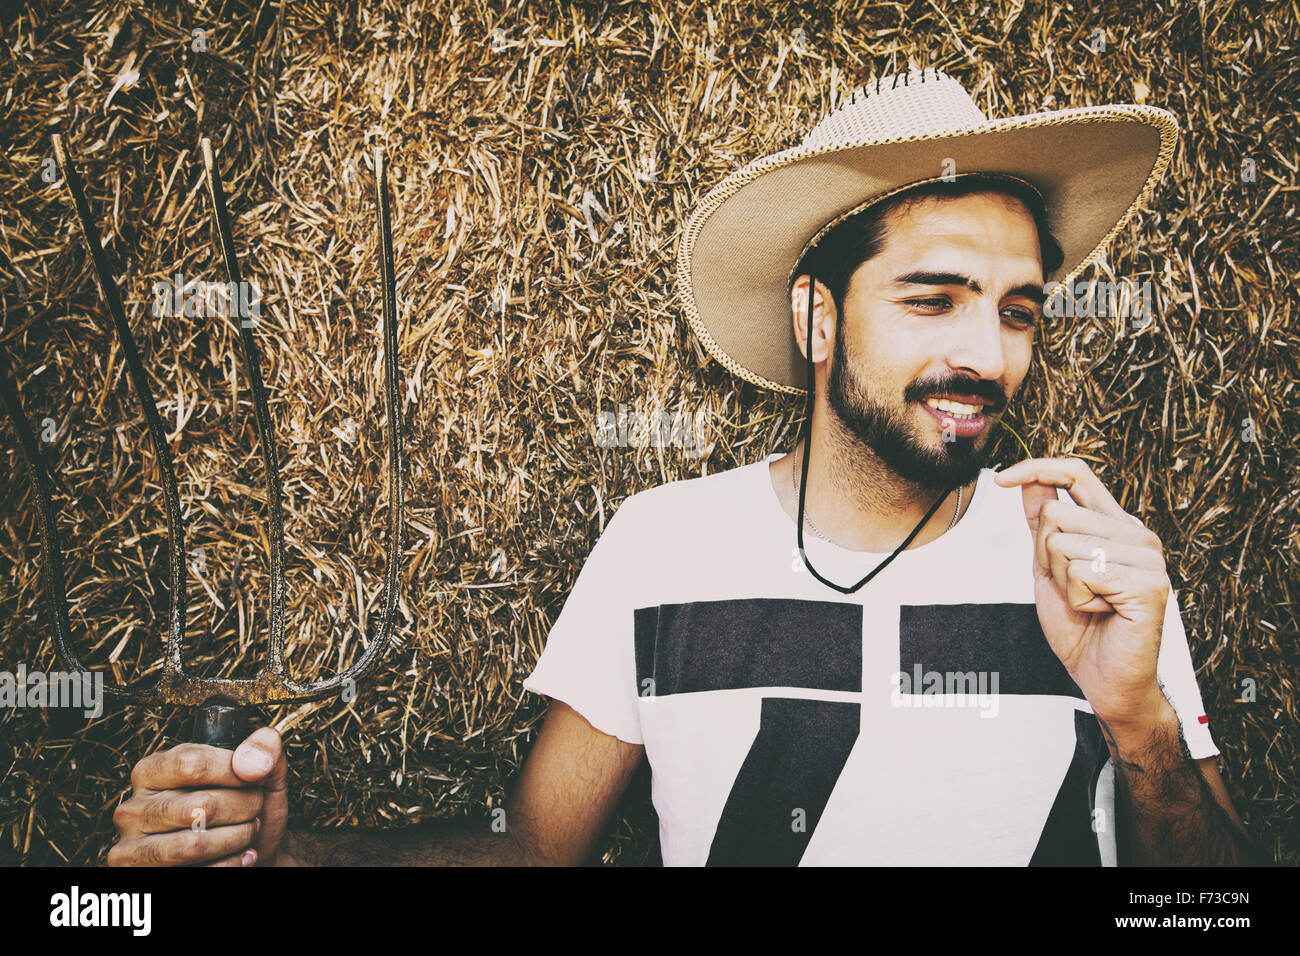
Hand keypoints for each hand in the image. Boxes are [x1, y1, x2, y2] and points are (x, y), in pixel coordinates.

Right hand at [108, 727, 288, 866]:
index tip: (255, 778)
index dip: (235, 772)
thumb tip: (251, 764)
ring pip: (193, 845)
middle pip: (199, 806)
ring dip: (237, 837)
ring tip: (249, 831)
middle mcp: (134, 809)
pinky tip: (242, 856)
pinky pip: (197, 873)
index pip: (192, 764)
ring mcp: (134, 848)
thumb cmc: (246, 807)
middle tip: (256, 808)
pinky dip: (230, 864)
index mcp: (152, 771)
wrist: (255, 854)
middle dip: (243, 807)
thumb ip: (264, 749)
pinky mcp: (145, 877)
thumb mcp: (261, 770)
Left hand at [995, 458, 1169, 727]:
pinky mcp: (1149, 583)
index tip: (1001, 479)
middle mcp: (1136, 534)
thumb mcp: (1048, 568)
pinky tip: (1102, 612)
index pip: (1077, 474)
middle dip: (1045, 557)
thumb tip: (1026, 481)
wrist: (1104, 678)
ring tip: (1090, 602)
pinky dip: (1078, 598)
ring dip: (1062, 581)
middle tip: (1073, 589)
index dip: (1037, 468)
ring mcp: (1147, 557)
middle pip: (1056, 515)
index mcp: (1115, 525)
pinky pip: (1082, 572)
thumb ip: (1041, 524)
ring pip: (1064, 543)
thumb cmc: (1080, 627)